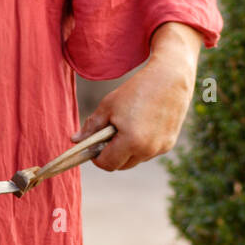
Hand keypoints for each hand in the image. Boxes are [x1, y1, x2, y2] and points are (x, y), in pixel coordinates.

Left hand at [72, 23, 201, 171]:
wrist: (170, 78)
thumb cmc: (135, 90)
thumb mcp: (108, 106)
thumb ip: (91, 126)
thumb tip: (75, 140)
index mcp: (131, 141)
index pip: (107, 164)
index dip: (96, 158)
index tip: (93, 147)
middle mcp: (148, 149)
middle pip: (121, 165)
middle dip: (111, 155)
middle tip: (107, 136)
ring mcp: (160, 148)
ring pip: (135, 159)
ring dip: (127, 151)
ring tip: (125, 128)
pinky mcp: (169, 144)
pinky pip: (148, 152)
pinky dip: (141, 145)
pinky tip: (141, 126)